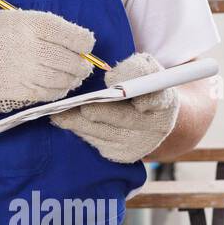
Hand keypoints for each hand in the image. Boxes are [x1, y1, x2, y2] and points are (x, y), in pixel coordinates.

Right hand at [0, 8, 94, 115]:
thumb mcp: (7, 20)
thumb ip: (38, 26)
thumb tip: (72, 39)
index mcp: (27, 24)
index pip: (70, 34)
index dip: (84, 42)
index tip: (85, 45)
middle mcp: (28, 46)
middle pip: (70, 59)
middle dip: (81, 64)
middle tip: (82, 66)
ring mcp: (25, 71)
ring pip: (63, 78)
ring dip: (72, 79)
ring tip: (71, 77)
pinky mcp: (21, 91)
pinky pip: (50, 93)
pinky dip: (58, 91)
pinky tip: (56, 87)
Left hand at [50, 51, 179, 162]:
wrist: (152, 117)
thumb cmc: (143, 85)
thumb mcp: (144, 68)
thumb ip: (134, 68)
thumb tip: (112, 81)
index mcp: (165, 100)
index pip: (157, 98)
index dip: (148, 100)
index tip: (132, 99)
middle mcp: (155, 126)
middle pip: (123, 119)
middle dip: (100, 112)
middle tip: (78, 107)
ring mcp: (139, 144)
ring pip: (103, 133)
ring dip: (80, 122)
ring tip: (58, 113)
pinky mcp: (122, 155)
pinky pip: (96, 142)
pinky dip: (81, 130)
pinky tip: (66, 120)